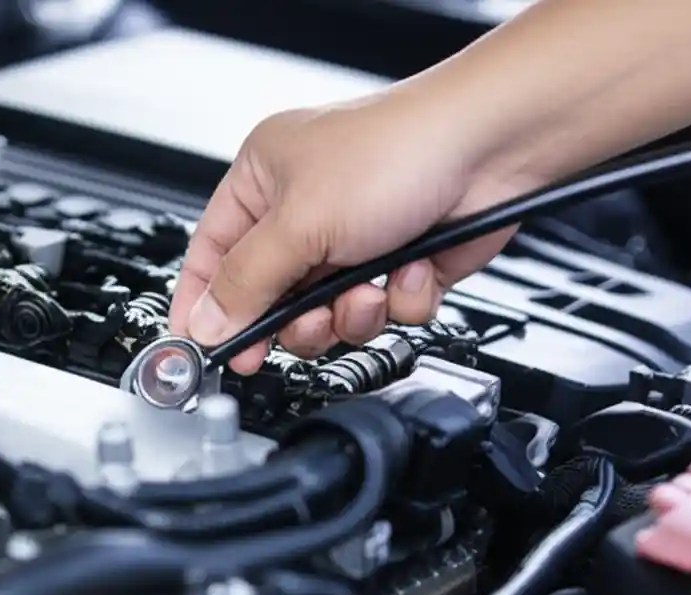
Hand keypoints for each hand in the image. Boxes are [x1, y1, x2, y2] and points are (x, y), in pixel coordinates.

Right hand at [168, 92, 535, 374]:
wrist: (492, 149)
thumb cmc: (397, 150)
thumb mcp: (299, 222)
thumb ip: (245, 282)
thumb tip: (204, 323)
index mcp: (263, 180)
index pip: (212, 254)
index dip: (202, 304)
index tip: (198, 349)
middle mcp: (305, 210)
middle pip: (271, 296)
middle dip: (294, 319)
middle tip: (300, 331)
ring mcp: (354, 239)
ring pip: (327, 314)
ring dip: (349, 314)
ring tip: (366, 293)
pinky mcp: (399, 263)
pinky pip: (380, 311)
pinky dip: (397, 301)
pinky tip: (410, 271)